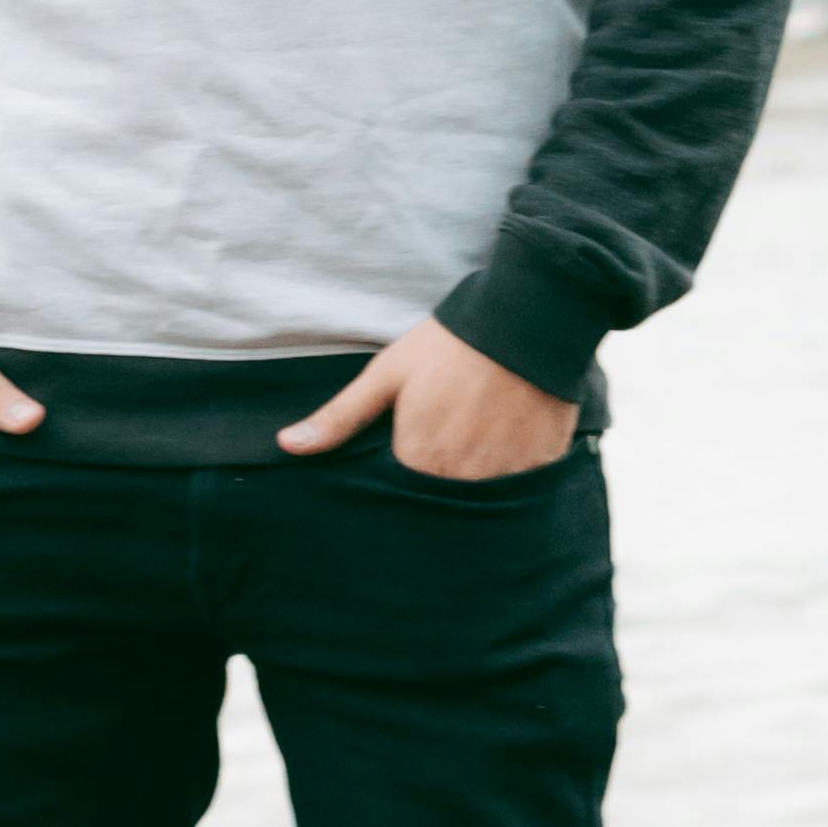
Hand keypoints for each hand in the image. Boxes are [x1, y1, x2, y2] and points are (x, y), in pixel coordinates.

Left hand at [276, 315, 579, 480]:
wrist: (527, 319)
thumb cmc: (451, 345)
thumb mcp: (387, 374)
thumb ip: (340, 417)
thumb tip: (288, 446)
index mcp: (419, 460)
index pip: (399, 501)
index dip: (397, 489)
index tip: (402, 470)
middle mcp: (461, 478)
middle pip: (438, 507)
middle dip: (433, 493)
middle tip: (441, 455)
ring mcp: (503, 477)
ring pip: (477, 505)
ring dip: (470, 490)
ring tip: (472, 452)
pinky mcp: (539, 469)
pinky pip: (517, 494)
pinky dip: (507, 482)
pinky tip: (504, 452)